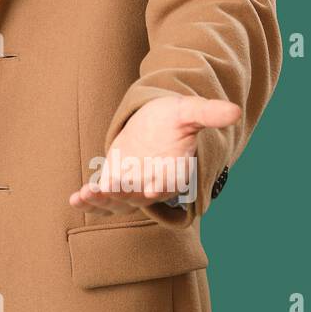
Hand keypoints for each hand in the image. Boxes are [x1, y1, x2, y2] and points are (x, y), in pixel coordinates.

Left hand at [69, 95, 241, 213]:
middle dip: (121, 195)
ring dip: (100, 200)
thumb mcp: (188, 111)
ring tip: (84, 195)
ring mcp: (132, 186)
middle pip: (137, 195)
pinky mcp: (114, 183)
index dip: (159, 186)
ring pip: (116, 200)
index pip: (169, 182)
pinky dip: (89, 200)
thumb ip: (207, 113)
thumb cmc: (173, 118)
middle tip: (105, 190)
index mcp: (174, 170)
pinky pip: (101, 196)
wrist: (154, 122)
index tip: (149, 191)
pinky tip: (74, 199)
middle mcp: (152, 183)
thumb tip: (236, 110)